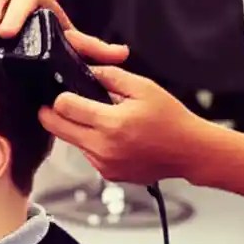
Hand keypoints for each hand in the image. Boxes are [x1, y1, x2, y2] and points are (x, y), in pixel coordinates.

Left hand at [41, 65, 208, 184]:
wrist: (190, 151)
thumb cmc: (170, 118)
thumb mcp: (142, 87)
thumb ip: (109, 75)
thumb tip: (86, 70)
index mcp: (112, 123)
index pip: (63, 108)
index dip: (60, 97)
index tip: (64, 92)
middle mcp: (104, 147)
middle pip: (56, 128)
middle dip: (52, 113)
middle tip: (59, 104)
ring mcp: (104, 164)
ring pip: (71, 142)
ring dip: (76, 129)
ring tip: (98, 118)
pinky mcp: (108, 174)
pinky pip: (87, 154)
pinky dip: (91, 143)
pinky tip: (110, 135)